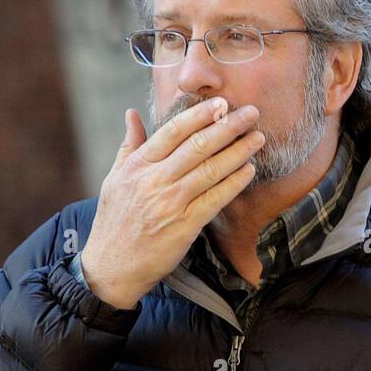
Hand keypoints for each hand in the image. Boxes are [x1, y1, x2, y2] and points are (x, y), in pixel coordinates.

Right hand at [79, 99, 266, 309]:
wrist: (112, 267)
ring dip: (238, 152)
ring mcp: (171, 203)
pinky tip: (249, 170)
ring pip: (210, 170)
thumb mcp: (115, 178)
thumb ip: (129, 145)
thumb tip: (132, 114)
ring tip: (258, 138)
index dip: (200, 115)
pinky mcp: (185, 226)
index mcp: (138, 165)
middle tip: (251, 113)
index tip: (221, 103)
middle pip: (197, 146)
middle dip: (227, 127)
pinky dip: (234, 183)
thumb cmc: (114, 222)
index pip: (173, 131)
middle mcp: (155, 181)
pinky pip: (215, 199)